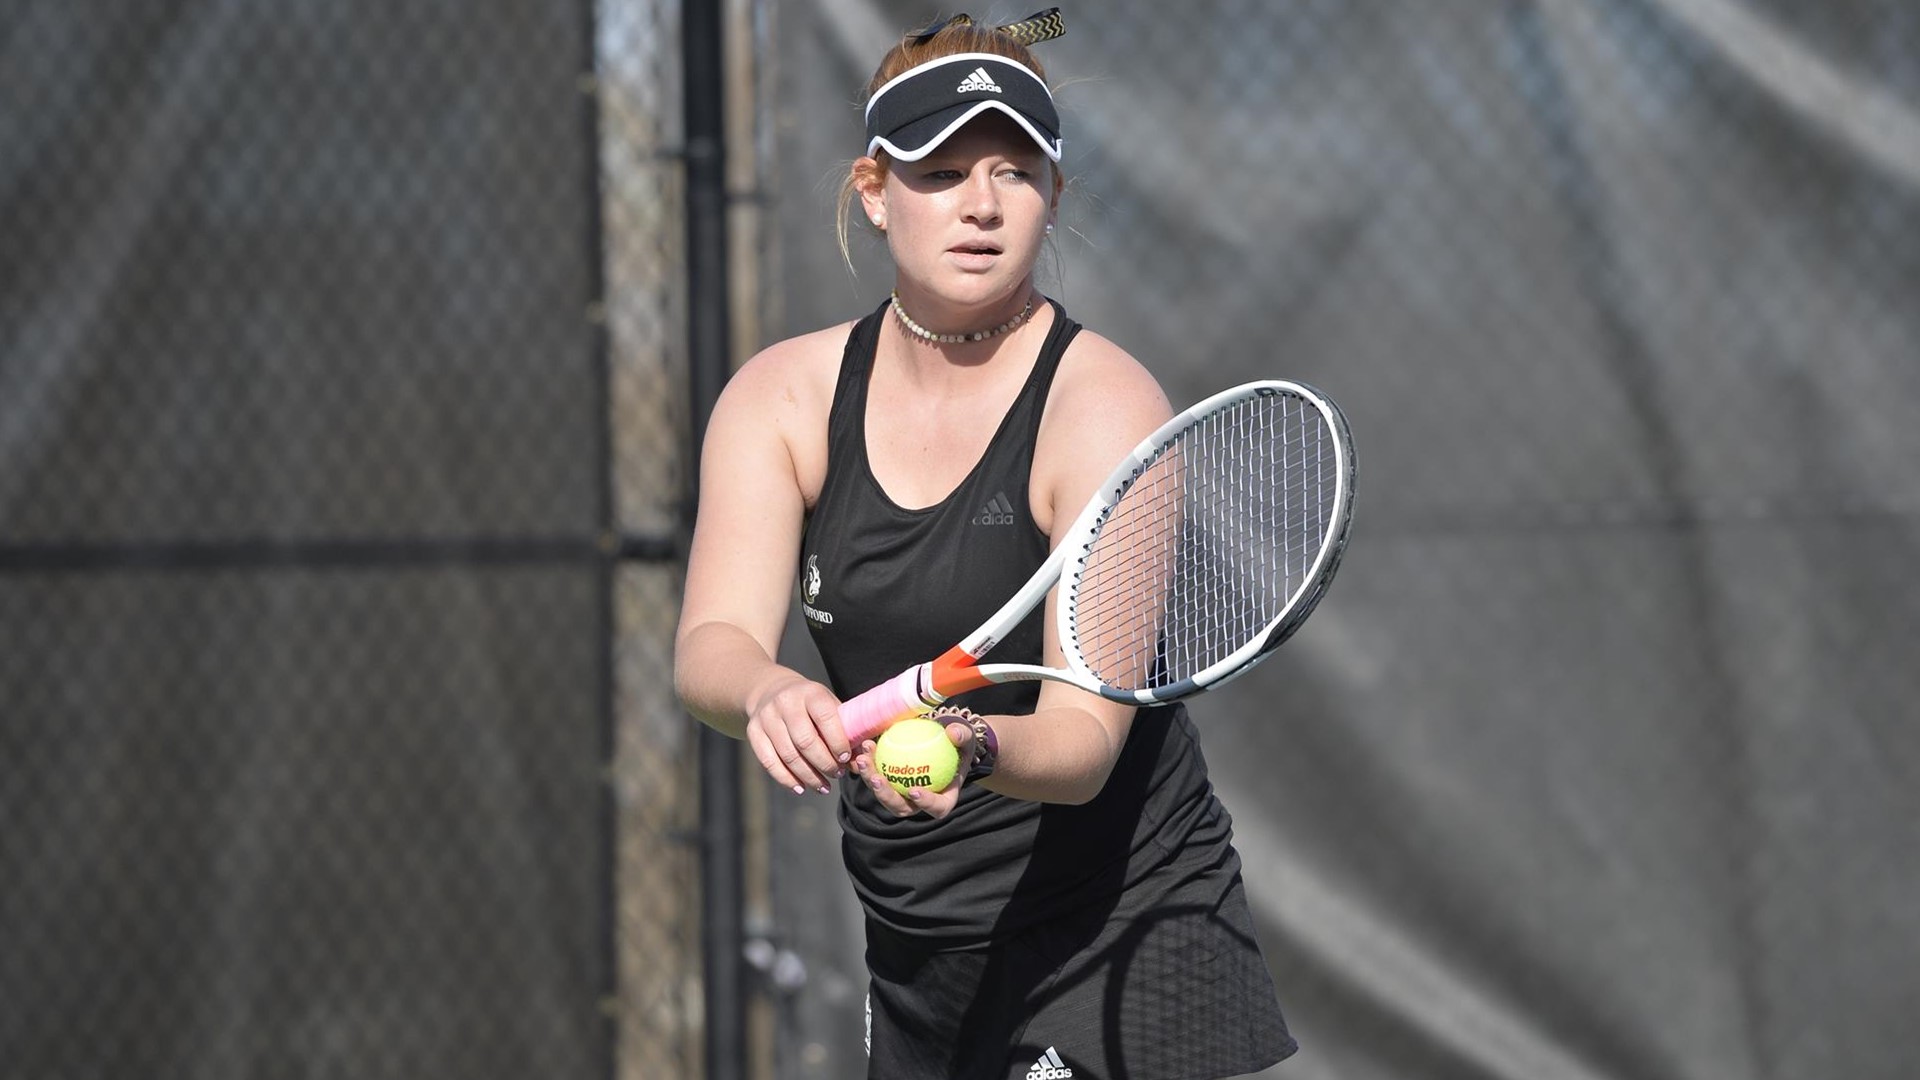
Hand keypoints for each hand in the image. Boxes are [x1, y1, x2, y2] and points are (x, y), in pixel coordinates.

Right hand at [742, 673, 851, 794]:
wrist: (771, 691)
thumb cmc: (809, 705)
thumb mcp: (828, 706)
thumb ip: (844, 730)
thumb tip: (858, 762)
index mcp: (811, 693)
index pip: (826, 718)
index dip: (837, 742)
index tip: (845, 759)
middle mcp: (786, 702)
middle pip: (805, 741)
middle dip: (824, 763)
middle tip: (837, 774)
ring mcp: (767, 717)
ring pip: (788, 755)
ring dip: (808, 776)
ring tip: (823, 787)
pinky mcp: (753, 731)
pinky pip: (769, 762)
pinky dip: (786, 779)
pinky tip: (800, 787)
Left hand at [848, 720, 971, 819]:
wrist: (943, 737)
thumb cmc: (958, 741)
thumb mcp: (966, 735)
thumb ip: (962, 735)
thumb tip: (953, 733)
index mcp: (944, 797)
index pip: (937, 808)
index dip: (926, 804)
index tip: (914, 790)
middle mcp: (921, 801)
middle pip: (902, 807)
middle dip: (886, 796)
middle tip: (877, 778)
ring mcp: (903, 793)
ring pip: (884, 794)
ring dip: (870, 778)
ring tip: (863, 759)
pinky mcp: (890, 781)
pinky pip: (878, 774)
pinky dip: (871, 762)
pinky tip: (866, 745)